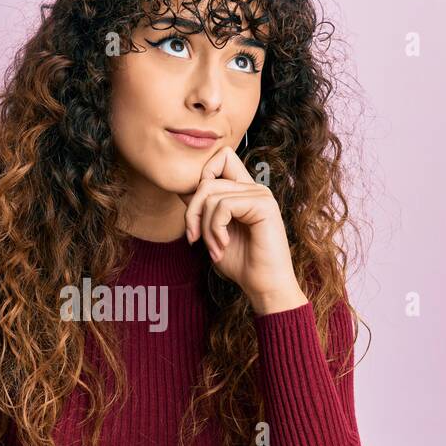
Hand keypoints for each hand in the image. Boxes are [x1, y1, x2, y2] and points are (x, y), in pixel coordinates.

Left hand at [178, 146, 308, 314]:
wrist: (264, 286)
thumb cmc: (241, 263)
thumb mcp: (212, 232)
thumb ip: (202, 209)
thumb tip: (182, 188)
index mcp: (244, 191)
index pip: (220, 158)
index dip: (200, 179)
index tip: (195, 216)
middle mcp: (253, 188)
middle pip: (207, 179)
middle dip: (192, 211)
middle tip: (194, 238)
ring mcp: (260, 194)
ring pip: (212, 194)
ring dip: (205, 227)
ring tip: (214, 248)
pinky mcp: (263, 205)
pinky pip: (223, 205)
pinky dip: (215, 229)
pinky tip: (223, 246)